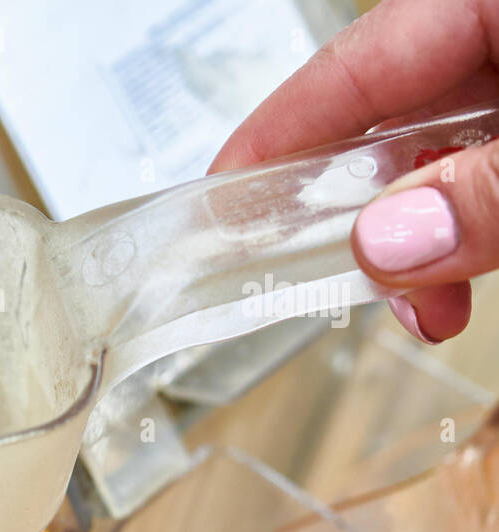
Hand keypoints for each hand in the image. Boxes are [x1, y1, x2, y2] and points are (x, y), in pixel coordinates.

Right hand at [210, 0, 498, 344]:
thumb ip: (490, 191)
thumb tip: (388, 244)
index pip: (351, 65)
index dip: (276, 139)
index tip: (220, 204)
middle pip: (395, 120)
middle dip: (365, 215)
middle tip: (344, 286)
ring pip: (453, 153)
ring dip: (432, 237)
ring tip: (430, 307)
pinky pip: (497, 165)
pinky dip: (481, 220)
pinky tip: (473, 270)